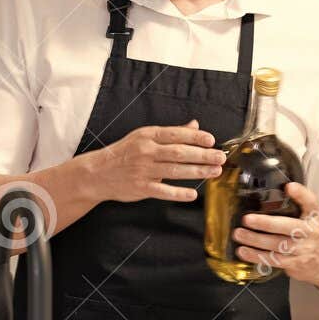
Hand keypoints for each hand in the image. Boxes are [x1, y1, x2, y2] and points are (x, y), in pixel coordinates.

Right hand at [89, 120, 225, 203]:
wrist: (98, 172)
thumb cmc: (124, 153)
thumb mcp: (144, 137)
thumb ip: (171, 133)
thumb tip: (194, 125)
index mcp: (147, 136)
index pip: (176, 134)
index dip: (196, 137)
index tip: (212, 141)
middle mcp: (146, 151)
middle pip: (180, 152)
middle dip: (203, 155)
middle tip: (220, 158)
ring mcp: (143, 170)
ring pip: (175, 170)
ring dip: (197, 171)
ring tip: (214, 172)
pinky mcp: (141, 187)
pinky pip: (163, 191)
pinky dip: (178, 193)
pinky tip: (193, 194)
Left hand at [232, 181, 318, 287]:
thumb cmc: (314, 235)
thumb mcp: (314, 215)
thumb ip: (303, 199)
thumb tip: (287, 186)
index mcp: (315, 218)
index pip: (311, 204)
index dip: (301, 194)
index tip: (288, 187)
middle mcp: (310, 234)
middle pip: (287, 227)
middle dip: (265, 223)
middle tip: (247, 219)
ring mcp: (302, 251)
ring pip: (277, 245)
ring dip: (255, 240)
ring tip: (239, 234)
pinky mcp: (293, 265)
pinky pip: (273, 260)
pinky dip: (256, 256)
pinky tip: (243, 251)